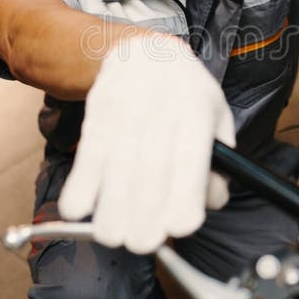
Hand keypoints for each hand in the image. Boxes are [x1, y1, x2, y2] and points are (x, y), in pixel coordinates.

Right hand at [58, 33, 234, 253]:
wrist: (143, 54)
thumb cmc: (187, 96)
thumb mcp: (216, 117)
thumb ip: (221, 162)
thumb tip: (214, 202)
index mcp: (197, 114)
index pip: (191, 161)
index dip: (184, 199)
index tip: (180, 229)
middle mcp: (161, 112)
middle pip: (150, 171)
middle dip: (143, 216)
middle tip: (141, 244)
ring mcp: (126, 113)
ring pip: (116, 168)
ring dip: (110, 209)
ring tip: (112, 237)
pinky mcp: (97, 116)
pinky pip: (86, 155)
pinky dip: (79, 187)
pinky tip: (78, 210)